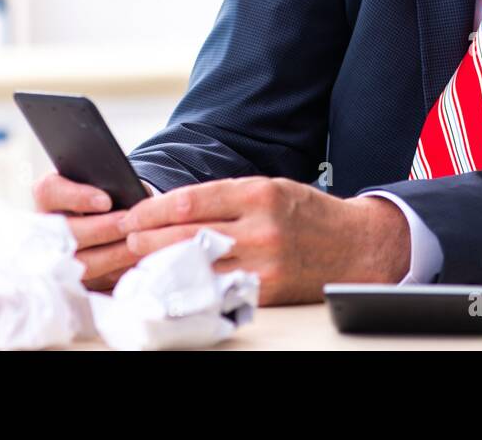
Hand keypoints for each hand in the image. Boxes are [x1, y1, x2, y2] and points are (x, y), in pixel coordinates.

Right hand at [31, 173, 145, 290]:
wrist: (108, 218)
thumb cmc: (107, 194)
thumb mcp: (106, 183)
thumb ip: (110, 185)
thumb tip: (128, 194)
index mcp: (50, 196)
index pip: (49, 192)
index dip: (76, 196)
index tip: (106, 201)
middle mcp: (47, 228)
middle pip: (66, 232)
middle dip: (100, 229)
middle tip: (127, 223)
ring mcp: (60, 258)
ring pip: (81, 262)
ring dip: (113, 254)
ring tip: (138, 244)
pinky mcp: (78, 280)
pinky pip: (97, 281)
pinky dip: (120, 271)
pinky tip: (138, 262)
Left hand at [119, 176, 410, 304]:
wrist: (356, 246)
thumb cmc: (306, 214)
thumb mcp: (270, 189)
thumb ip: (226, 198)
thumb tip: (172, 207)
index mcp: (259, 194)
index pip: (190, 200)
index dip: (152, 208)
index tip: (131, 213)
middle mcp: (260, 228)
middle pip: (187, 234)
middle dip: (148, 238)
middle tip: (125, 238)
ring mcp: (263, 263)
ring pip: (197, 265)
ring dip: (161, 265)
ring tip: (137, 262)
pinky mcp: (266, 291)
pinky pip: (217, 288)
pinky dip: (189, 286)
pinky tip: (172, 284)